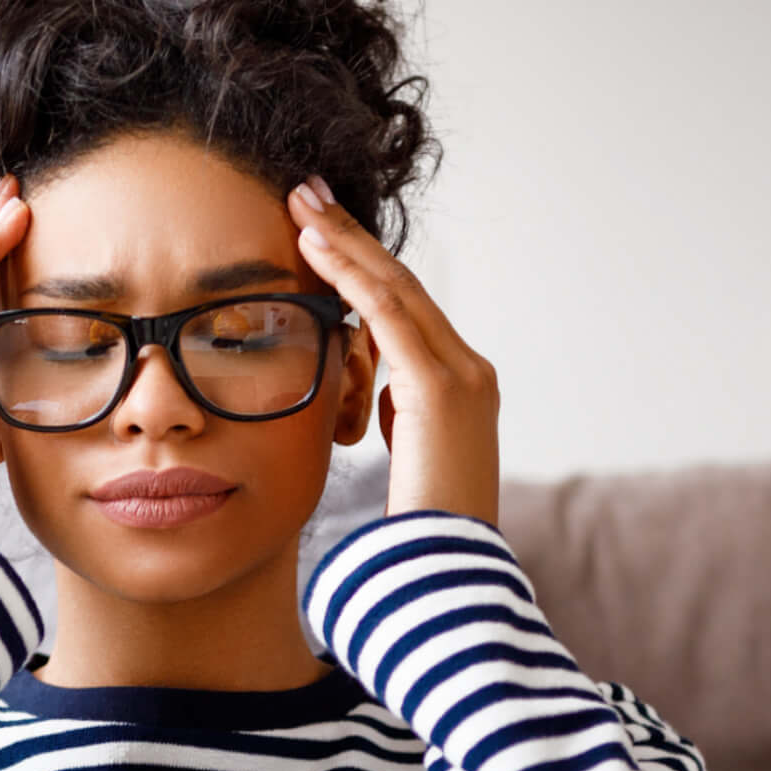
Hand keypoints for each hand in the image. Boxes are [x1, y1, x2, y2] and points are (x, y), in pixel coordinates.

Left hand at [286, 177, 497, 524]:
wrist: (452, 578)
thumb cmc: (422, 534)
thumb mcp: (408, 459)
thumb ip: (395, 417)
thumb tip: (369, 397)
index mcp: (461, 384)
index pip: (405, 309)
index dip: (362, 265)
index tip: (320, 231)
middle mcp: (470, 370)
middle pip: (402, 284)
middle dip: (351, 236)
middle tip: (306, 192)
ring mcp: (463, 377)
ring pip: (394, 289)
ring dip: (344, 241)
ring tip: (301, 204)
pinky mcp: (441, 392)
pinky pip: (388, 318)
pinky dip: (350, 279)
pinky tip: (314, 250)